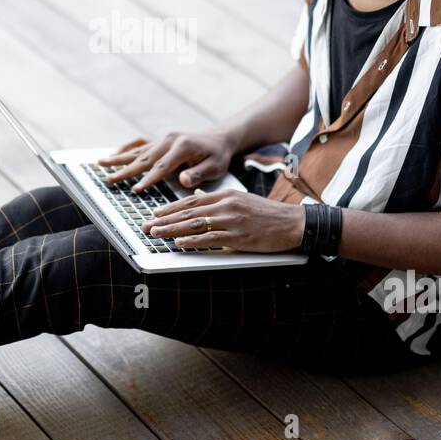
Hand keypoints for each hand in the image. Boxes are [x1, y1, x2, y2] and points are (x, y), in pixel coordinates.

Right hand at [97, 131, 236, 191]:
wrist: (220, 138)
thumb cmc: (218, 155)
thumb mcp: (215, 166)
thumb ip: (198, 173)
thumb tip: (183, 180)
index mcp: (182, 147)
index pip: (162, 166)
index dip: (149, 179)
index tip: (137, 189)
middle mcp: (169, 140)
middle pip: (144, 158)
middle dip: (125, 170)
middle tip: (108, 179)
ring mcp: (163, 139)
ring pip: (138, 151)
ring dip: (119, 158)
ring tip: (100, 163)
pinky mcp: (160, 141)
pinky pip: (140, 146)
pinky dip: (126, 149)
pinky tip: (114, 154)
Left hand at [141, 189, 305, 252]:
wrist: (293, 222)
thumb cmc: (268, 214)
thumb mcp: (242, 201)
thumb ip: (220, 201)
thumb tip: (200, 200)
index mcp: (226, 195)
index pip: (192, 200)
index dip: (171, 207)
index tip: (156, 213)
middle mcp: (226, 205)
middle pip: (188, 212)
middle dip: (164, 219)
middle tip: (146, 225)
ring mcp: (232, 220)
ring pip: (195, 224)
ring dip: (172, 229)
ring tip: (155, 234)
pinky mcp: (239, 236)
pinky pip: (211, 239)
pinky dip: (193, 241)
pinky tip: (179, 243)